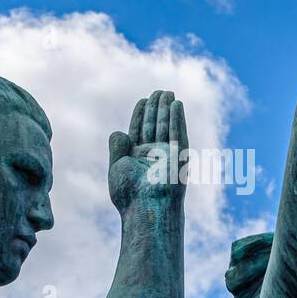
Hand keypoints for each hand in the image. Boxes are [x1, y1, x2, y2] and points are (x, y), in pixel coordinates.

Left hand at [109, 91, 188, 212]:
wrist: (146, 206)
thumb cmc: (129, 192)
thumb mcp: (117, 167)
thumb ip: (117, 147)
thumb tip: (119, 131)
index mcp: (137, 157)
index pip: (139, 130)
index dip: (141, 114)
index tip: (142, 100)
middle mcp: (153, 154)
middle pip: (154, 125)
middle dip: (156, 107)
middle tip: (158, 91)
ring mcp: (167, 154)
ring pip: (166, 126)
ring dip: (166, 108)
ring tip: (167, 92)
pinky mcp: (179, 156)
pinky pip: (179, 132)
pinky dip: (178, 118)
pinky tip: (177, 105)